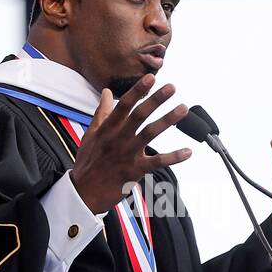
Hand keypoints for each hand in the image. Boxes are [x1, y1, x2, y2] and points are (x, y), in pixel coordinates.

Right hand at [69, 74, 191, 213]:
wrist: (84, 193)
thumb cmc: (87, 163)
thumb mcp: (90, 135)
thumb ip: (102, 112)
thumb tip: (107, 92)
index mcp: (107, 129)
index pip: (124, 105)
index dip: (138, 90)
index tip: (151, 78)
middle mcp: (118, 139)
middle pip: (139, 115)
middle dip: (156, 100)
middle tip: (172, 87)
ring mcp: (127, 154)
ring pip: (150, 133)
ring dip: (168, 120)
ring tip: (182, 109)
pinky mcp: (134, 171)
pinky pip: (157, 162)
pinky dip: (174, 157)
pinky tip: (188, 152)